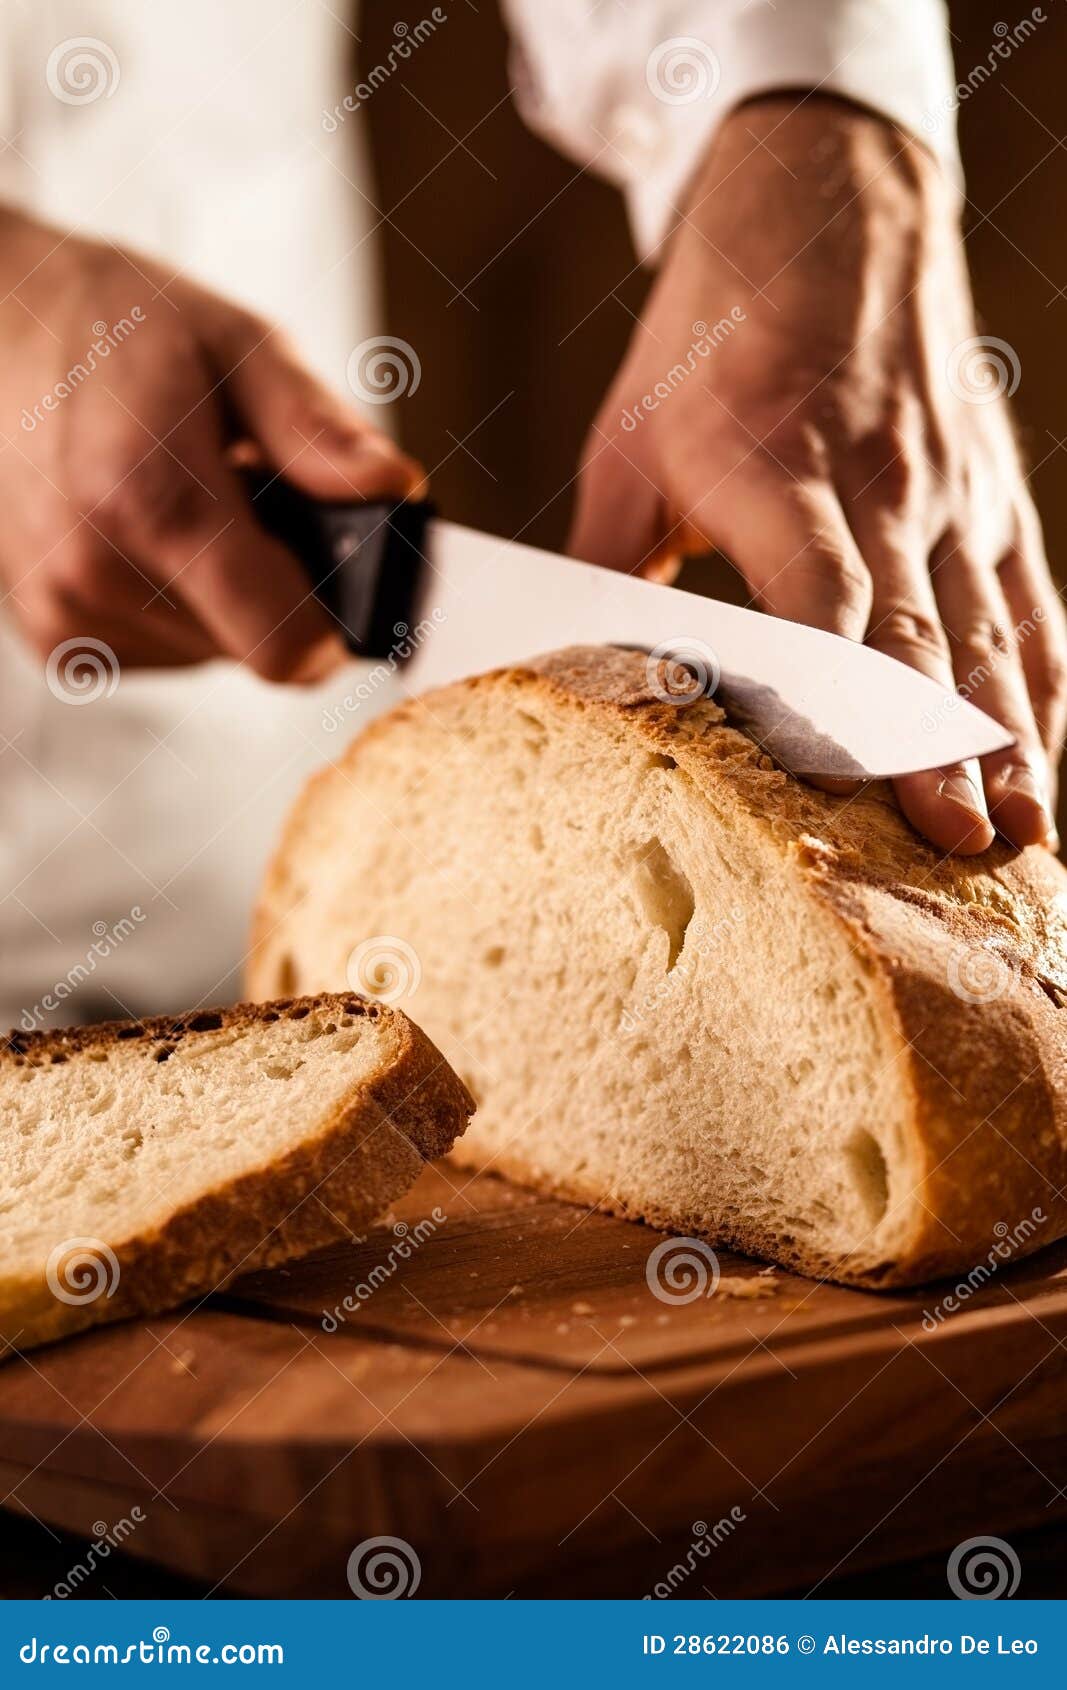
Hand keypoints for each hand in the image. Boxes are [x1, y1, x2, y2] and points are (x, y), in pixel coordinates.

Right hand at [0, 209, 421, 680]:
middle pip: (254, 650)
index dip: (337, 621)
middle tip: (247, 496)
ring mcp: (65, 613)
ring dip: (223, 591)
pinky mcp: (52, 637)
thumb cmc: (123, 326)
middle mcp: (94, 574)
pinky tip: (145, 530)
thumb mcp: (240, 345)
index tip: (339, 566)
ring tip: (186, 500)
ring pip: (211, 652)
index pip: (287, 649)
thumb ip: (318, 430)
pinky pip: (163, 649)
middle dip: (276, 583)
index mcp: (150, 503)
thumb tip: (394, 491)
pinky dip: (176, 601)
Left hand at [570, 97, 1065, 854]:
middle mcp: (885, 486)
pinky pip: (1028, 602)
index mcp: (783, 472)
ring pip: (993, 634)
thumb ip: (601, 566)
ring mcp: (953, 492)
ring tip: (1024, 836)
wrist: (827, 199)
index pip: (824, 605)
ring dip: (1011, 742)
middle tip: (956, 849)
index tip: (846, 790)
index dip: (838, 703)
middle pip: (922, 641)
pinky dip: (1041, 684)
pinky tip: (1046, 754)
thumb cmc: (715, 330)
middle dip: (942, 754)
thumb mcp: (630, 441)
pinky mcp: (992, 493)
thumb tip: (558, 674)